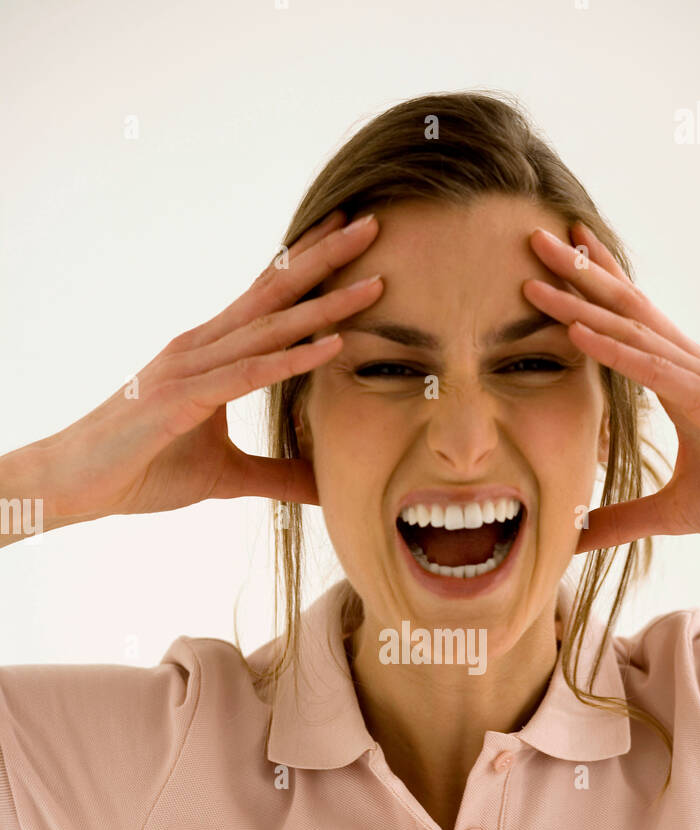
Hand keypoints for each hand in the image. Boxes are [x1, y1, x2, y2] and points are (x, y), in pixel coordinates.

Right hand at [22, 210, 383, 524]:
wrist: (75, 482)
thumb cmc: (142, 469)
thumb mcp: (225, 477)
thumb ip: (277, 476)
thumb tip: (325, 487)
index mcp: (209, 353)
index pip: (265, 296)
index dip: (307, 262)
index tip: (349, 231)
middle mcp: (201, 347)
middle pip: (274, 293)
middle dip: (326, 259)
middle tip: (375, 223)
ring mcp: (190, 369)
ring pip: (269, 328)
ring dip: (324, 305)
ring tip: (374, 283)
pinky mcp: (181, 400)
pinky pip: (247, 376)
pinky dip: (291, 360)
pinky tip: (331, 346)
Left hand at [523, 222, 699, 552]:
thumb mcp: (675, 515)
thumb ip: (622, 520)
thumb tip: (577, 535)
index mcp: (682, 384)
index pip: (628, 328)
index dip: (591, 294)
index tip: (549, 269)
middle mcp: (692, 368)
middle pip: (626, 310)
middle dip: (579, 275)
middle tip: (533, 239)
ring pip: (633, 330)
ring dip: (583, 301)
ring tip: (539, 274)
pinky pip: (654, 371)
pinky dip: (613, 351)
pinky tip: (577, 333)